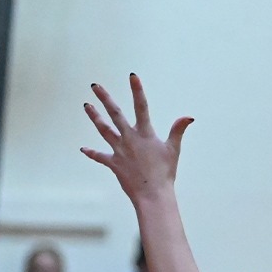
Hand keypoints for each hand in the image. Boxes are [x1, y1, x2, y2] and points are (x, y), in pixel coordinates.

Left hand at [81, 77, 191, 202]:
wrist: (152, 195)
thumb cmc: (165, 173)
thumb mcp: (173, 150)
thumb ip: (177, 131)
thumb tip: (188, 117)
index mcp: (145, 134)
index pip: (141, 107)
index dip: (137, 90)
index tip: (132, 76)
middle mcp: (130, 138)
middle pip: (115, 114)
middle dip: (105, 98)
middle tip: (95, 86)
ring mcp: (119, 150)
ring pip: (104, 130)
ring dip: (95, 117)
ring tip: (86, 106)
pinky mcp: (114, 164)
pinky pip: (100, 157)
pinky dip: (92, 153)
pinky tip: (84, 149)